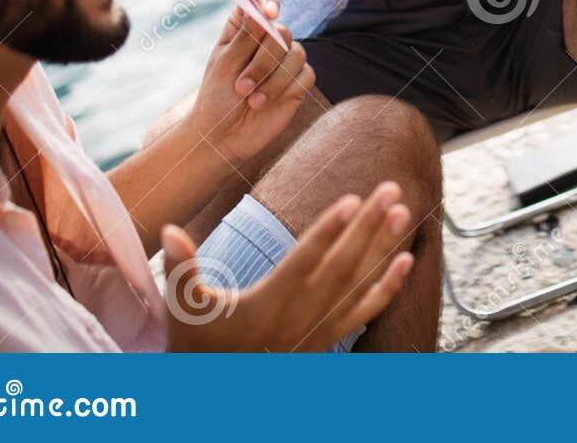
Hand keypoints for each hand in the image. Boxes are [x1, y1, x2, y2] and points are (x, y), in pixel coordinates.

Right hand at [163, 183, 413, 351]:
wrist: (219, 388)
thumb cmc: (200, 342)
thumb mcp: (185, 308)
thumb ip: (181, 268)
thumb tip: (169, 229)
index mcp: (267, 304)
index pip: (303, 262)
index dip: (327, 231)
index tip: (352, 199)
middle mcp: (300, 317)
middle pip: (342, 265)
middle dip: (368, 225)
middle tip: (391, 188)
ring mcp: (319, 328)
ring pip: (359, 284)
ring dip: (383, 247)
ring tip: (403, 211)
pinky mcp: (329, 336)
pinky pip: (365, 311)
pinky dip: (388, 286)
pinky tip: (407, 259)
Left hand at [184, 0, 312, 163]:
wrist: (223, 135)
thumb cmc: (217, 97)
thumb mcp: (224, 64)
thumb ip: (245, 36)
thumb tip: (260, 9)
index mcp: (245, 27)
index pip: (262, 0)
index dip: (268, 1)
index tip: (268, 12)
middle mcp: (268, 40)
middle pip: (281, 31)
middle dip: (262, 60)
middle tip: (240, 85)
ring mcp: (285, 61)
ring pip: (296, 53)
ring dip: (271, 79)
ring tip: (250, 98)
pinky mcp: (298, 82)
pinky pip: (305, 74)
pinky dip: (283, 89)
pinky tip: (264, 103)